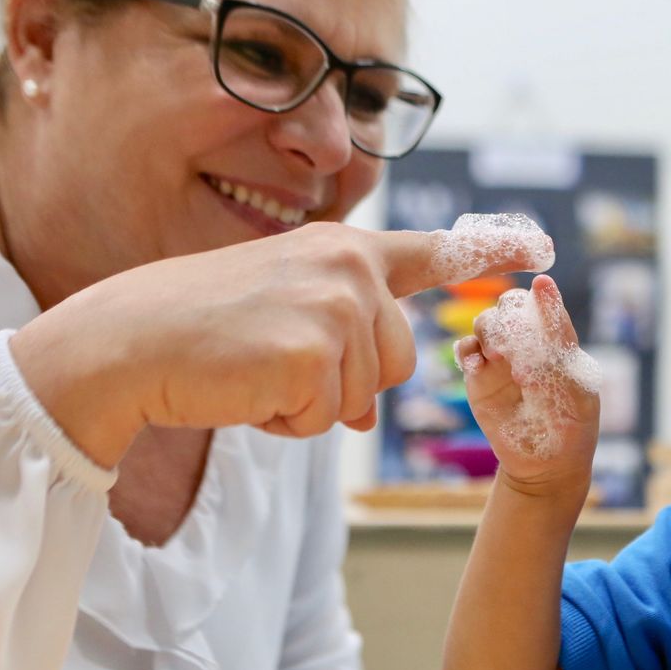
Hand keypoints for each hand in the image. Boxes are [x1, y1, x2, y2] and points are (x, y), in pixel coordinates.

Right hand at [11, 223, 551, 467]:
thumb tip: (361, 415)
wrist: (129, 341)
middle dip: (344, 385)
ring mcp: (335, 306)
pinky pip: (325, 420)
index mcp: (342, 249)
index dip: (489, 254)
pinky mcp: (315, 351)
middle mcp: (348, 266)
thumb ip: (336, 340)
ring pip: (363, 399)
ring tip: (255, 369)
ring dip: (311, 405)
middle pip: (399, 363)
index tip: (541, 247)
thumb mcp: (280, 312)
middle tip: (272, 362)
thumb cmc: (198, 329)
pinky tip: (246, 388)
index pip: (431, 253)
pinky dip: (286, 421)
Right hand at [454, 275, 598, 495]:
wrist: (546, 465)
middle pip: (510, 306)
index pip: (548, 310)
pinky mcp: (478, 377)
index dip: (545, 297)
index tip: (542, 285)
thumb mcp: (579, 394)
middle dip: (510, 313)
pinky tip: (477, 365)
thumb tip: (546, 326)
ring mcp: (500, 359)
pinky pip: (465, 350)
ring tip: (498, 356)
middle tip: (513, 343)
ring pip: (486, 323)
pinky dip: (467, 350)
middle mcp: (528, 344)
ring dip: (490, 331)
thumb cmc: (572, 428)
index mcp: (558, 343)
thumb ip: (564, 358)